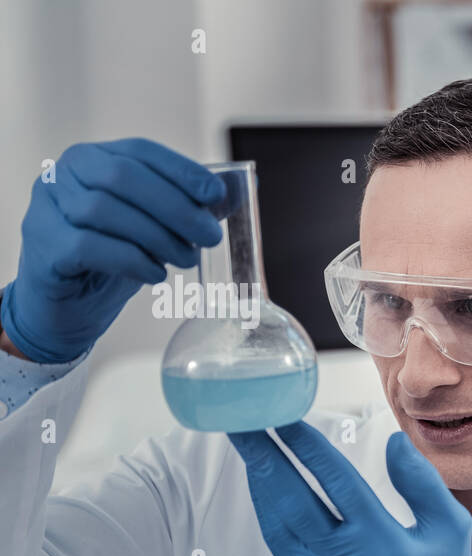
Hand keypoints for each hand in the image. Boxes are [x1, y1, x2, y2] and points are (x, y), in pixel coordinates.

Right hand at [1, 138, 225, 363]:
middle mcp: (64, 174)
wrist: (68, 305)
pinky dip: (131, 260)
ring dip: (157, 237)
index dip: (182, 171)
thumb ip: (192, 205)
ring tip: (186, 259)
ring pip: (105, 210)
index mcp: (95, 159)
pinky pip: (89, 246)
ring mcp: (47, 207)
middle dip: (176, 208)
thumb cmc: (114, 257)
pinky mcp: (44, 245)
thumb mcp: (156, 227)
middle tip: (210, 237)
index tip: (216, 196)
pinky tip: (155, 274)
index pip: (141, 152)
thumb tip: (246, 186)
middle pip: (124, 177)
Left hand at [228, 421, 471, 555]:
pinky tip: (265, 484)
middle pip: (293, 498)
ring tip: (249, 444)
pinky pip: (278, 541)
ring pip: (277, 521)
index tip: (287, 417)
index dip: (307, 446)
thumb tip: (391, 441)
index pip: (336, 481)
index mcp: (382, 543)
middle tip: (245, 421)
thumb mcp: (450, 528)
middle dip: (265, 456)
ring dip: (260, 480)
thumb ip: (422, 482)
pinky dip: (267, 508)